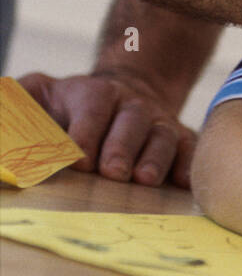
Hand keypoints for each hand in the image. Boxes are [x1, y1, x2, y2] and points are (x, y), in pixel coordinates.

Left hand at [15, 68, 197, 186]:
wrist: (123, 93)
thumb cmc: (70, 105)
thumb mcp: (40, 93)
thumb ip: (18, 101)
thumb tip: (2, 110)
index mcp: (96, 92)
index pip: (93, 105)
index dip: (86, 130)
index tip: (78, 158)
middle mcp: (132, 104)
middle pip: (133, 118)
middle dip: (122, 145)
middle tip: (112, 172)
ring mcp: (158, 121)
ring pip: (162, 134)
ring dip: (155, 157)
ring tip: (144, 181)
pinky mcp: (179, 138)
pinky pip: (190, 148)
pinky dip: (189, 164)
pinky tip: (184, 182)